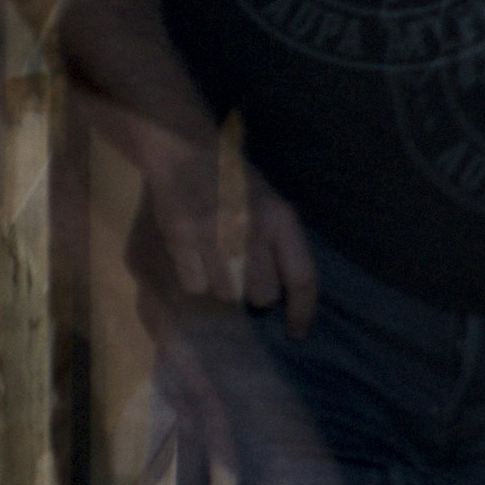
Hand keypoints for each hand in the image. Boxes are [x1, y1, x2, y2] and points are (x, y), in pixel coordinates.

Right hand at [130, 149, 322, 324]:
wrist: (184, 152)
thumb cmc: (233, 181)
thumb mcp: (270, 203)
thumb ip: (279, 243)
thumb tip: (284, 296)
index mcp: (280, 218)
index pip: (302, 278)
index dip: (302, 312)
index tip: (297, 332)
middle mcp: (251, 229)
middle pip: (262, 294)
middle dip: (254, 293)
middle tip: (243, 276)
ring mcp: (214, 235)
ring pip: (227, 294)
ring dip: (222, 287)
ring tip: (215, 263)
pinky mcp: (182, 239)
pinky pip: (195, 285)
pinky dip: (195, 279)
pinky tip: (193, 257)